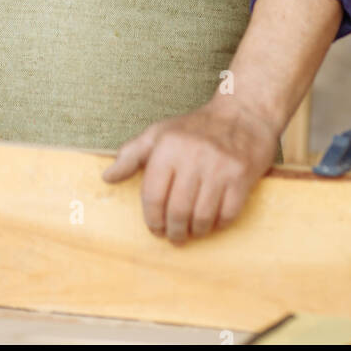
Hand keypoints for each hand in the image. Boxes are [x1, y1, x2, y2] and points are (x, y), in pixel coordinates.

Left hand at [102, 98, 277, 244]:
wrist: (243, 114)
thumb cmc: (195, 128)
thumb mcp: (159, 133)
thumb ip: (131, 154)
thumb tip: (107, 177)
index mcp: (168, 146)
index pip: (153, 195)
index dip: (152, 219)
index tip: (155, 228)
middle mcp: (193, 156)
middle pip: (178, 211)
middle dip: (174, 231)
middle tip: (174, 236)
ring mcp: (220, 167)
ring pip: (202, 217)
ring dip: (195, 231)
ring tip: (192, 230)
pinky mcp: (242, 176)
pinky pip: (227, 215)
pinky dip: (217, 225)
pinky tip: (212, 221)